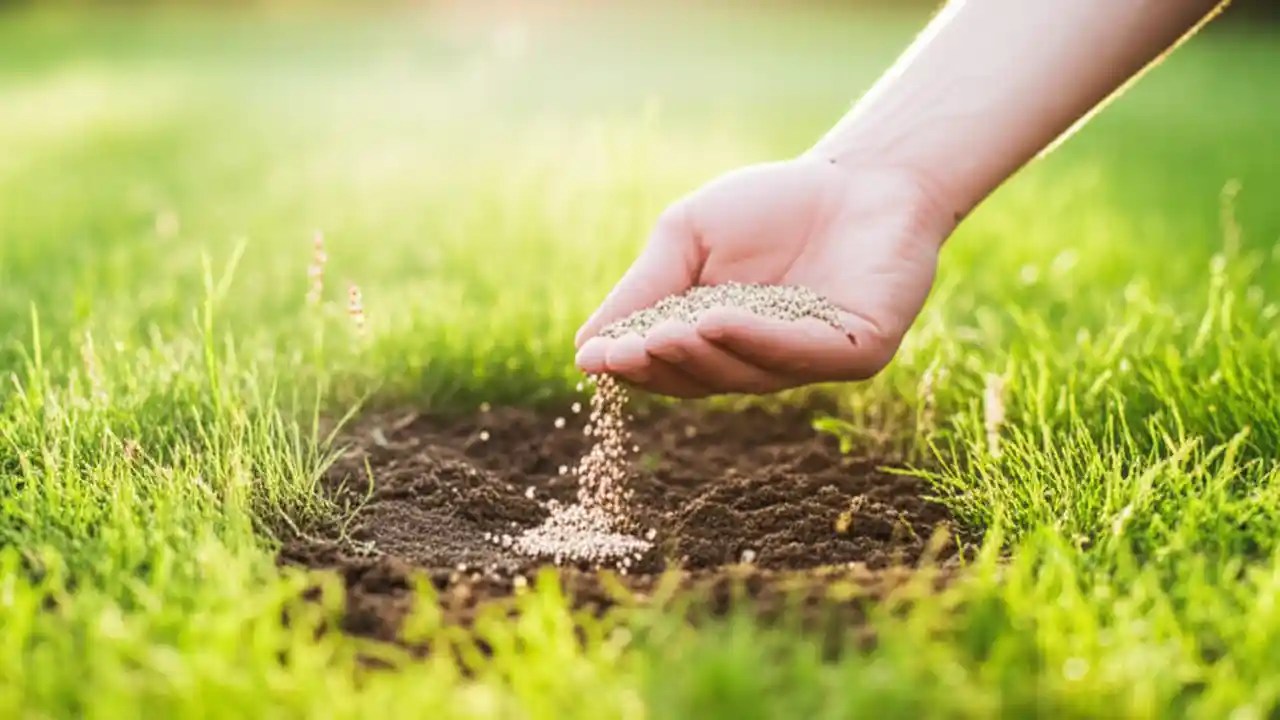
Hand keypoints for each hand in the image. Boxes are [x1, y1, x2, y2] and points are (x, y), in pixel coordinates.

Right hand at [574, 156, 954, 397]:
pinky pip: (802, 351)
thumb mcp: (689, 237)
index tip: (593, 358)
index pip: (670, 364)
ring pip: (748, 372)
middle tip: (626, 352)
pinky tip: (717, 320)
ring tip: (663, 335)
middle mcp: (764, 361)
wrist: (861, 176)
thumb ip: (645, 287)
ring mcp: (812, 360)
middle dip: (664, 364)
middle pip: (705, 377)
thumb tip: (587, 348)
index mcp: (721, 342)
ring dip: (703, 354)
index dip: (634, 363)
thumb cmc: (772, 205)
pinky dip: (757, 339)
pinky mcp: (859, 350)